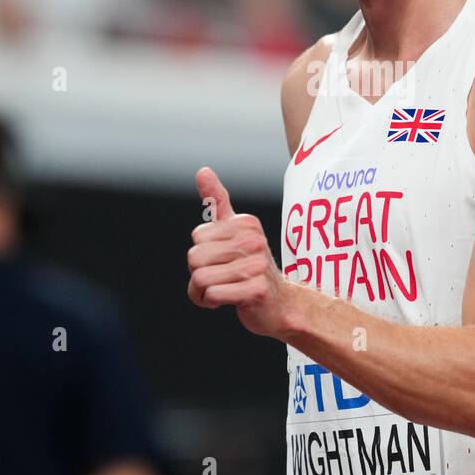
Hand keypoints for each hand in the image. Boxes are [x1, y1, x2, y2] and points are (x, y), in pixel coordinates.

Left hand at [187, 166, 296, 338]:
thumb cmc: (251, 266)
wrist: (279, 304)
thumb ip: (217, 201)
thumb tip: (202, 170)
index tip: (220, 260)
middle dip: (199, 274)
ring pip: (201, 278)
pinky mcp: (256, 290)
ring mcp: (257, 265)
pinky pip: (212, 295)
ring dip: (203, 291)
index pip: (197, 236)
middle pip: (195, 258)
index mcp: (246, 223)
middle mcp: (253, 240)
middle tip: (220, 278)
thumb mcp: (234, 231)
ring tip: (221, 290)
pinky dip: (211, 301)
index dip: (201, 253)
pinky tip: (225, 301)